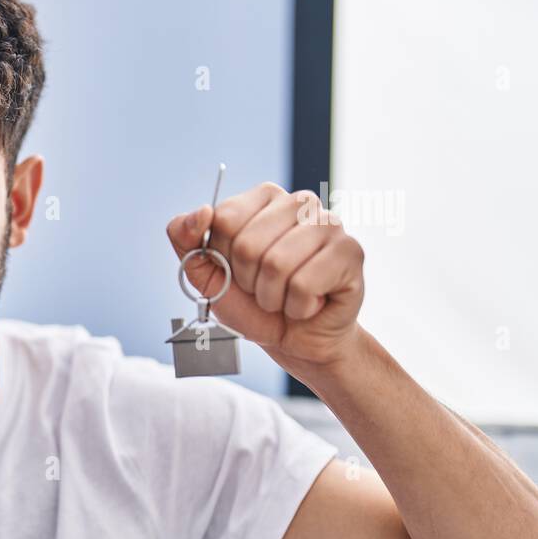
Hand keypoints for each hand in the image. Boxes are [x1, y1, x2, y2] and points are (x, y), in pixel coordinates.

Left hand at [167, 182, 364, 371]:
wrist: (294, 340)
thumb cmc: (252, 303)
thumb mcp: (206, 274)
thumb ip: (186, 238)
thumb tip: (201, 212)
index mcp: (263, 198)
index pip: (222, 219)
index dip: (222, 257)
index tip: (236, 269)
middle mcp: (300, 202)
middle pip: (248, 243)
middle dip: (247, 280)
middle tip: (264, 288)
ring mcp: (330, 223)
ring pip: (277, 264)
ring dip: (271, 296)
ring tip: (284, 297)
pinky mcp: (351, 251)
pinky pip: (304, 284)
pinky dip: (296, 307)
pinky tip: (309, 303)